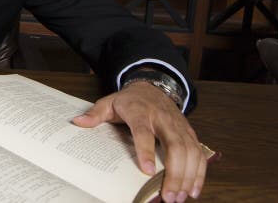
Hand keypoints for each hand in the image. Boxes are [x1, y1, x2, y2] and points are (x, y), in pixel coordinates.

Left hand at [72, 82, 205, 202]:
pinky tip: (193, 189)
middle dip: (175, 172)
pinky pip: (199, 153)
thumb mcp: (109, 102)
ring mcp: (179, 126)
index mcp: (140, 111)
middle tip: (168, 196)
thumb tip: (78, 122)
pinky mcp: (189, 132)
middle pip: (175, 145)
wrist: (152, 86)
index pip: (144, 131)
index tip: (147, 170)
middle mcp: (163, 119)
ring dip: (189, 176)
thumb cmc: (129, 100)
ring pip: (191, 151)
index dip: (146, 150)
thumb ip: (95, 114)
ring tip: (179, 198)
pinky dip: (199, 172)